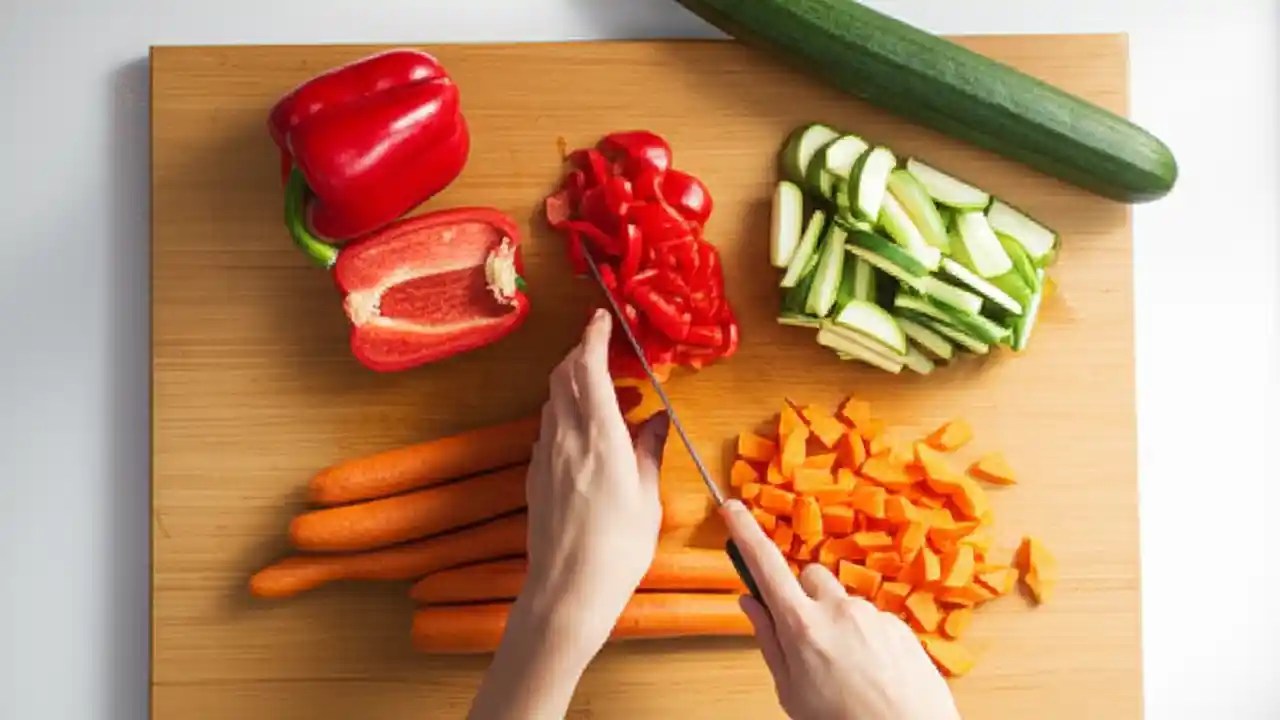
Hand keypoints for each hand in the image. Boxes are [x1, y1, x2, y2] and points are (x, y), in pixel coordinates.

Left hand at [468, 310, 668, 719]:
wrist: (567, 590)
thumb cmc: (617, 549)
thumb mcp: (647, 498)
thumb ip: (649, 451)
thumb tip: (658, 420)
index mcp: (600, 437)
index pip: (589, 369)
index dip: (593, 337)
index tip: (601, 318)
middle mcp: (567, 438)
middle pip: (563, 377)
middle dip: (580, 354)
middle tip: (603, 349)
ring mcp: (546, 456)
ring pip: (553, 401)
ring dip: (573, 384)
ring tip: (603, 392)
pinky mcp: (536, 476)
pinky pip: (549, 429)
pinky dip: (566, 413)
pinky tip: (586, 432)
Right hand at [722, 500, 959, 719]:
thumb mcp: (790, 691)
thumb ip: (768, 640)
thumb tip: (750, 602)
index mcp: (802, 625)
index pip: (765, 564)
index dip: (745, 532)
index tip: (731, 508)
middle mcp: (839, 608)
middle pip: (809, 577)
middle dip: (801, 595)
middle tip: (804, 636)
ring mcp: (873, 614)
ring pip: (842, 601)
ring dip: (836, 621)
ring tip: (844, 669)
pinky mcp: (899, 625)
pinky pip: (871, 618)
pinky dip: (864, 636)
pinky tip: (870, 673)